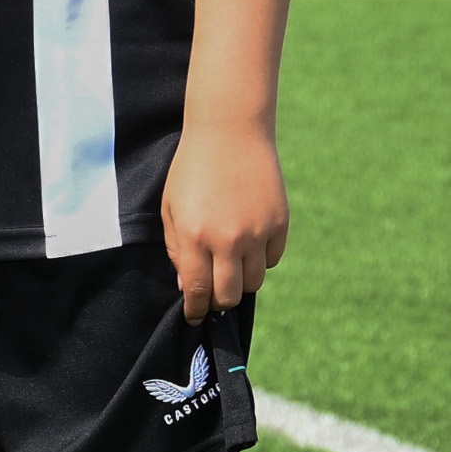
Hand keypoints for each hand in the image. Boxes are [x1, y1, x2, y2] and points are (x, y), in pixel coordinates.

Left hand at [158, 115, 286, 321]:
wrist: (230, 134)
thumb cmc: (192, 170)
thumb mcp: (171, 208)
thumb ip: (177, 249)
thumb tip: (187, 286)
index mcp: (195, 236)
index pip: (197, 290)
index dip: (195, 309)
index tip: (194, 317)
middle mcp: (228, 240)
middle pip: (230, 295)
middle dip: (218, 301)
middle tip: (212, 296)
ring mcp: (258, 232)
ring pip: (254, 282)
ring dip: (240, 282)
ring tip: (229, 269)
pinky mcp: (280, 224)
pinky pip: (272, 259)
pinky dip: (259, 260)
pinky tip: (247, 247)